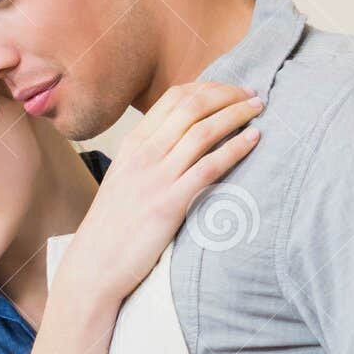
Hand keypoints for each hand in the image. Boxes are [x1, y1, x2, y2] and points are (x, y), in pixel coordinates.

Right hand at [65, 80, 262, 302]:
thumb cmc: (113, 227)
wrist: (94, 265)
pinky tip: (254, 139)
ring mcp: (156, 178)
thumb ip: (148, 156)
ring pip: (204, 131)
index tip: (229, 90)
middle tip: (252, 95)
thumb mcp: (124, 179)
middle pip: (192, 106)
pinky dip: (236, 147)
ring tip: (258, 108)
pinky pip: (210, 166)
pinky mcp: (170, 204)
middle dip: (228, 94)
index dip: (207, 87)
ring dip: (237, 114)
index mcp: (132, 144)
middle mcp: (144, 154)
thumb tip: (181, 142)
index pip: (173, 98)